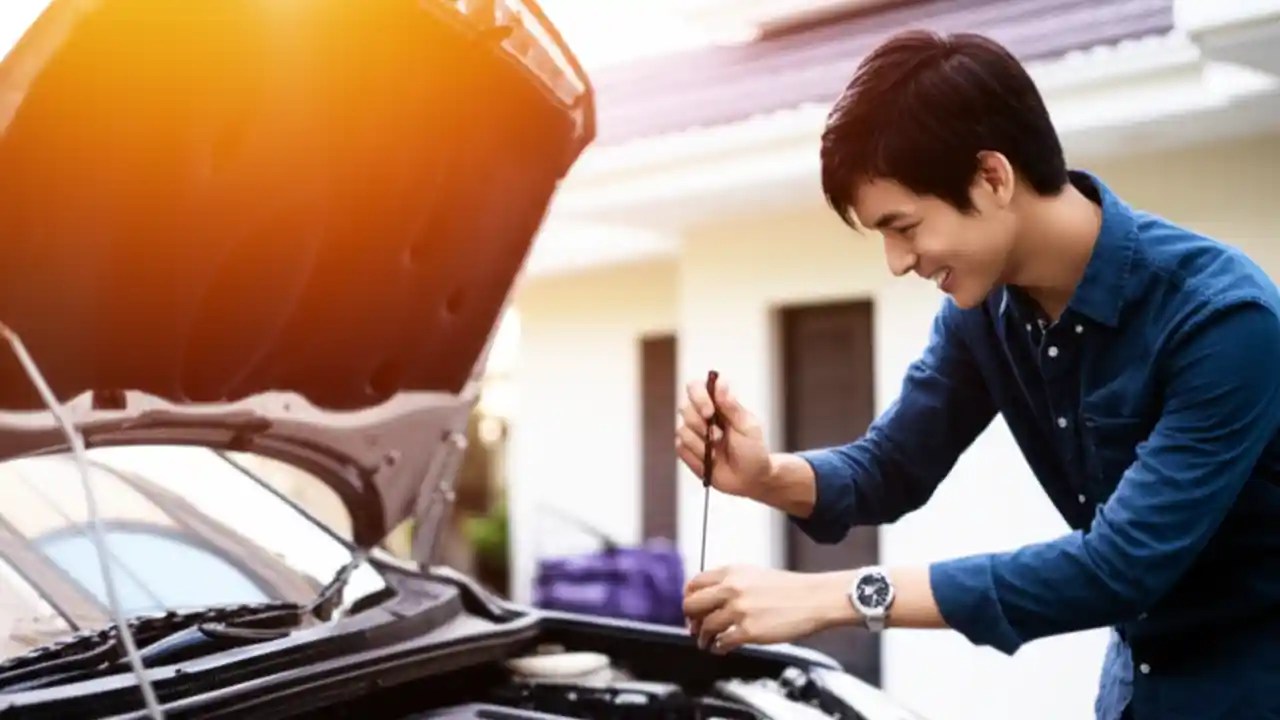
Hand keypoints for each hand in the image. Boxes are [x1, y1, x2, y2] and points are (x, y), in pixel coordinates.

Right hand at [675, 375, 771, 499]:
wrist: (750, 479)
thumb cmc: (753, 450)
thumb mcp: (747, 426)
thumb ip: (731, 405)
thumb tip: (720, 381)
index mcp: (718, 404)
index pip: (696, 387)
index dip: (698, 396)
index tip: (709, 411)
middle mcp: (702, 416)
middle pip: (684, 407)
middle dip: (700, 424)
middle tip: (718, 437)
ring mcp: (693, 434)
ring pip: (682, 429)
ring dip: (701, 444)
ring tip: (717, 452)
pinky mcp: (687, 451)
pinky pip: (680, 447)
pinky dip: (695, 456)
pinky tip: (709, 461)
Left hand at [683, 565, 855, 654]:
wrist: (814, 598)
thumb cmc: (789, 589)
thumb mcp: (754, 574)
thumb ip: (730, 583)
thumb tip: (710, 600)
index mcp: (731, 572)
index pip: (694, 584)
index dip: (689, 599)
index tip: (691, 609)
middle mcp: (731, 588)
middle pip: (692, 605)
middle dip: (690, 619)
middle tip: (694, 627)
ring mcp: (739, 609)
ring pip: (705, 626)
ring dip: (703, 638)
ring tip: (707, 642)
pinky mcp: (749, 630)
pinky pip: (722, 642)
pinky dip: (718, 648)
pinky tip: (721, 648)